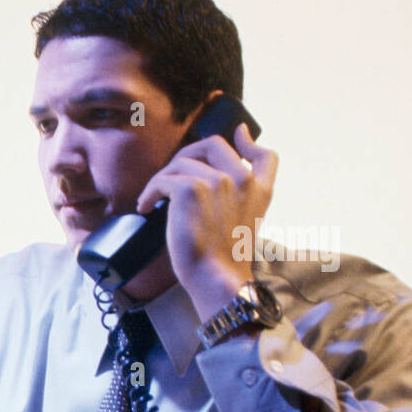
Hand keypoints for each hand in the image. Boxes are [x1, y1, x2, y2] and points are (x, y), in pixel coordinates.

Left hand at [135, 123, 278, 320]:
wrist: (215, 277)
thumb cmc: (223, 257)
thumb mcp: (244, 223)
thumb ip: (241, 195)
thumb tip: (220, 172)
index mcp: (259, 190)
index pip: (265, 155)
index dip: (249, 142)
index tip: (239, 134)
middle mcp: (241, 179)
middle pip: (213, 144)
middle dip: (187, 155)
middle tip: (171, 176)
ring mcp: (217, 181)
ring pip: (181, 162)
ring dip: (163, 178)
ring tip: (154, 199)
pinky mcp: (190, 189)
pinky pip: (163, 179)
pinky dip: (149, 192)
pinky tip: (146, 206)